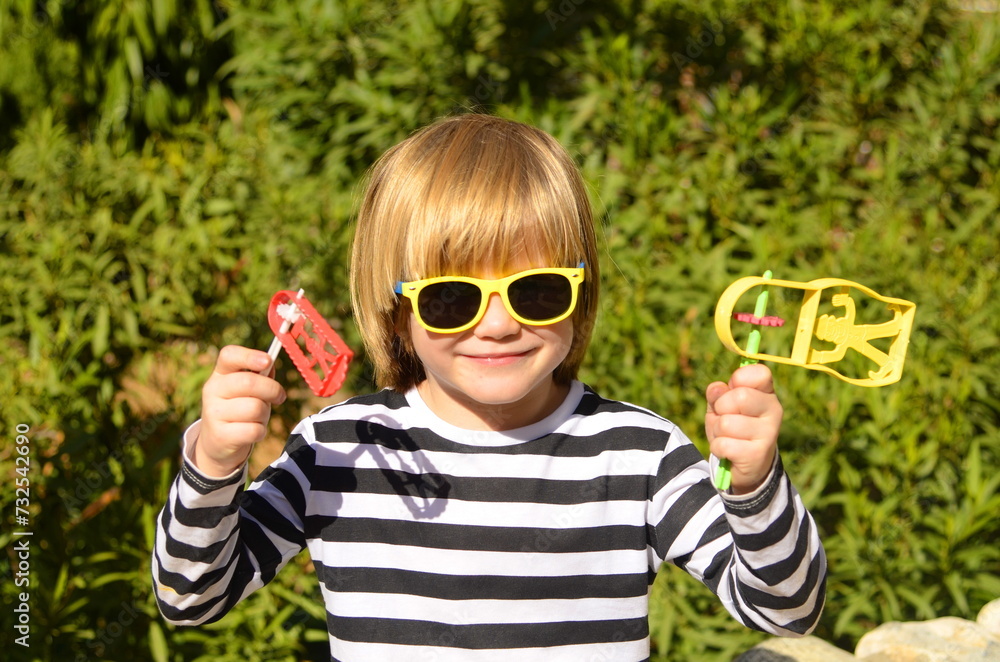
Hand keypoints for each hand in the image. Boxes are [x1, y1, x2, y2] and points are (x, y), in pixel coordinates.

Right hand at [194, 345, 286, 476]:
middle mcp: (212, 390)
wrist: (217, 442)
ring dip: (265, 414)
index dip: (249, 355)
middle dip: (272, 389)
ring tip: (258, 417)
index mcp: (220, 374)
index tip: (267, 361)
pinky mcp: (220, 435)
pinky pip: (254, 430)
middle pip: (249, 382)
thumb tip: (270, 365)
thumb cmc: (240, 408)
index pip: (228, 355)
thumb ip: (260, 376)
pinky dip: (261, 431)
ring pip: (255, 408)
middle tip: (279, 397)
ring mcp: (213, 413)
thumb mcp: (247, 390)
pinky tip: (252, 431)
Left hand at [705, 364, 781, 494]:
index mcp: (766, 394)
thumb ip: (718, 395)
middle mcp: (774, 410)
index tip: (733, 388)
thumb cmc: (733, 429)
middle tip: (725, 418)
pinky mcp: (758, 454)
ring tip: (728, 437)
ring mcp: (769, 433)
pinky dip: (718, 448)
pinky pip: (723, 444)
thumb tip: (716, 389)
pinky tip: (729, 452)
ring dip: (718, 431)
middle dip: (721, 408)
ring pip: (726, 423)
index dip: (739, 378)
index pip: (760, 373)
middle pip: (739, 397)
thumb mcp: (722, 408)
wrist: (747, 466)